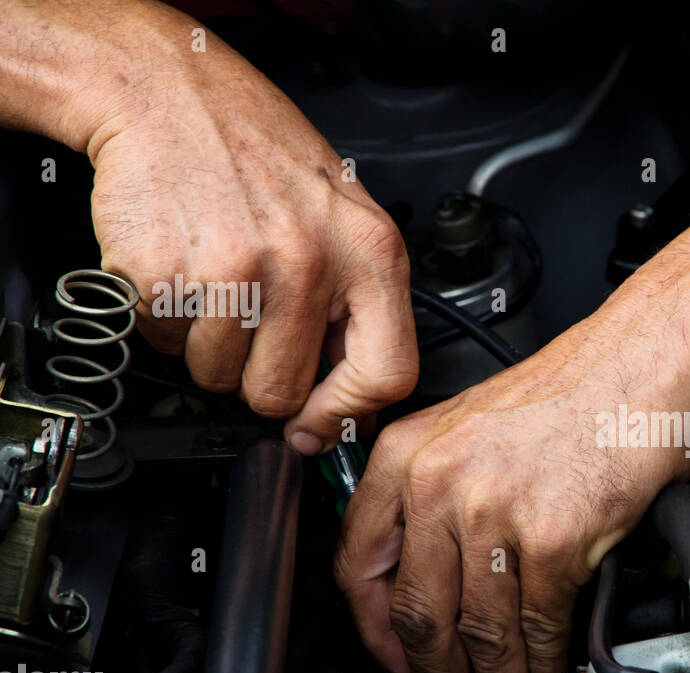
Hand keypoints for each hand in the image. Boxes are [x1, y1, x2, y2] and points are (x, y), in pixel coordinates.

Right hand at [84, 12, 416, 451]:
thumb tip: (347, 401)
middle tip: (252, 321)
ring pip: (218, 376)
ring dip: (208, 345)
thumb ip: (358, 306)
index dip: (347, 415)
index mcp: (369, 251)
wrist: (170, 93)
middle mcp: (308, 260)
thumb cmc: (261, 154)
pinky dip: (163, 319)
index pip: (387, 375)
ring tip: (217, 279)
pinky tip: (184, 265)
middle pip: (282, 391)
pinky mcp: (166, 271)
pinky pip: (164, 343)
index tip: (319, 424)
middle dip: (258, 374)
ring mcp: (235, 268)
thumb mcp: (346, 219)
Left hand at [334, 308, 689, 672]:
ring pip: (479, 630)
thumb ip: (440, 491)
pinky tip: (548, 671)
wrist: (649, 356)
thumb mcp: (475, 424)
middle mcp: (440, 480)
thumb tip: (435, 575)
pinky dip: (544, 661)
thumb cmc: (579, 387)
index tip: (396, 663)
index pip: (361, 566)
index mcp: (409, 453)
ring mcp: (494, 509)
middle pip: (417, 613)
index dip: (375, 634)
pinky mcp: (553, 534)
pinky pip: (537, 622)